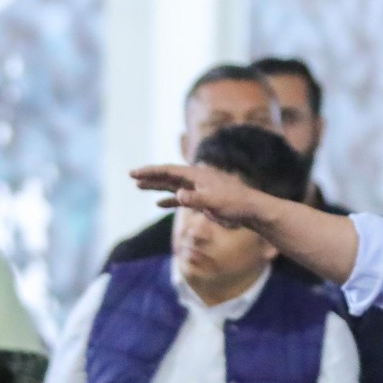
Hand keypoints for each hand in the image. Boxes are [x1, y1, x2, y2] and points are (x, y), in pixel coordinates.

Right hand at [131, 163, 272, 229]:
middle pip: (167, 175)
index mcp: (196, 175)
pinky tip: (158, 205)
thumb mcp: (214, 201)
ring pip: (172, 186)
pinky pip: (181, 198)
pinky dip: (169, 200)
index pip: (168, 170)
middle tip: (131, 176)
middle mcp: (195, 178)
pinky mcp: (202, 199)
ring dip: (156, 187)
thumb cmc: (235, 204)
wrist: (251, 211)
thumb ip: (194, 199)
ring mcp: (198, 189)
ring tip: (138, 186)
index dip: (150, 171)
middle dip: (149, 176)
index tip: (134, 173)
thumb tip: (177, 195)